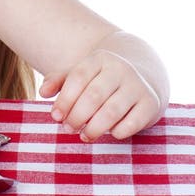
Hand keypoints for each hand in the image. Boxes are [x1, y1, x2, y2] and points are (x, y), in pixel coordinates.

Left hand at [39, 49, 162, 141]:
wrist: (143, 75)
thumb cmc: (102, 79)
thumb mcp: (81, 74)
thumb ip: (59, 80)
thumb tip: (43, 92)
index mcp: (99, 59)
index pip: (77, 78)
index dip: (64, 100)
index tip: (55, 117)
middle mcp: (120, 69)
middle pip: (93, 96)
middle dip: (77, 116)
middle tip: (68, 129)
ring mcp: (137, 86)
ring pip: (112, 111)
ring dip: (94, 128)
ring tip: (84, 136)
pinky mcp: (151, 103)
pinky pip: (132, 123)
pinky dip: (117, 132)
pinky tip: (109, 134)